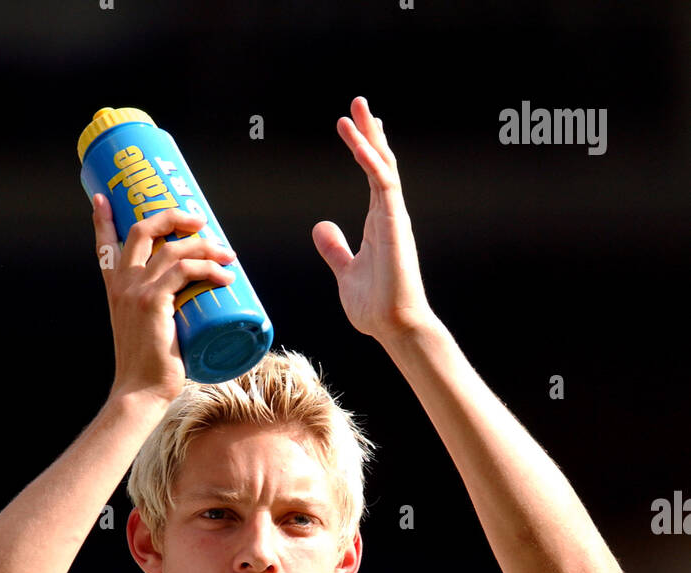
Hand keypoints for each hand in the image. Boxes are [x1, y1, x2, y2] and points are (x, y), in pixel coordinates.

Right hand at [92, 196, 236, 406]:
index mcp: (115, 290)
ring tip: (228, 254)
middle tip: (200, 221)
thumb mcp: (151, 334)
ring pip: (172, 249)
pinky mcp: (153, 304)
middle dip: (172, 215)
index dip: (102, 219)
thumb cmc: (151, 370)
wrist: (139, 393)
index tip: (102, 197)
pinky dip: (209, 268)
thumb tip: (199, 311)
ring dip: (205, 246)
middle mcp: (122, 285)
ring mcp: (136, 292)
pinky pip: (185, 272)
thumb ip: (165, 317)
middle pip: (142, 230)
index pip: (105, 246)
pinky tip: (226, 274)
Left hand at [312, 97, 432, 343]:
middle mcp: (388, 215)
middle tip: (358, 103)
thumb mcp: (346, 272)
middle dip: (370, 132)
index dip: (365, 149)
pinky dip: (371, 160)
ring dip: (369, 137)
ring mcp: (393, 218)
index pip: (373, 177)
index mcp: (379, 223)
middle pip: (380, 163)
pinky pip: (384, 184)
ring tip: (357, 109)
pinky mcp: (394, 224)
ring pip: (383, 166)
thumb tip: (320, 227)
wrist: (393, 327)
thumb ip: (335, 249)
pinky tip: (359, 142)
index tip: (356, 126)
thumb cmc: (375, 306)